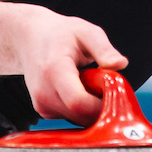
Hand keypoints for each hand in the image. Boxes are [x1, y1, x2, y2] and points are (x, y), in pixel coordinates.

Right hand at [12, 6, 128, 122]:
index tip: (114, 95)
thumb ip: (104, 49)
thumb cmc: (59, 33)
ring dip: (89, 109)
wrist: (30, 37)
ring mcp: (40, 102)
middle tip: (105, 87)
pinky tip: (79, 90)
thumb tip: (120, 64)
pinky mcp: (42, 109)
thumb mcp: (86, 32)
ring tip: (90, 84)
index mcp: (55, 70)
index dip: (100, 105)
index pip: (78, 102)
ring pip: (74, 119)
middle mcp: (44, 90)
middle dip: (98, 107)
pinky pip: (67, 117)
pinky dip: (78, 109)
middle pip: (78, 114)